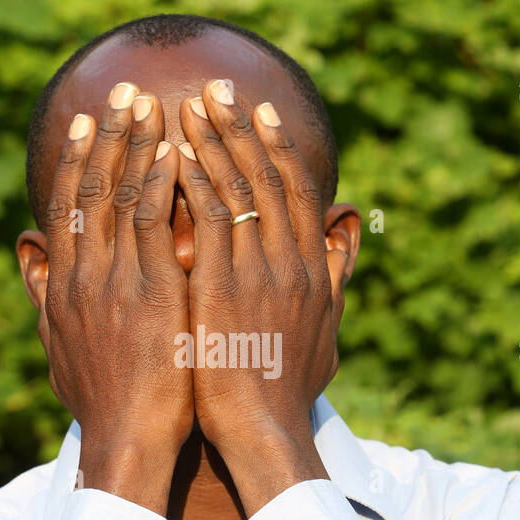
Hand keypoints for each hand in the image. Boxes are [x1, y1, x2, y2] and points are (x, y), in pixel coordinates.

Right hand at [30, 82, 192, 512]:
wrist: (128, 444)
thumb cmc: (105, 405)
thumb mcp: (61, 352)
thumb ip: (48, 301)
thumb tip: (32, 263)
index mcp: (63, 289)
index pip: (67, 208)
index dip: (76, 159)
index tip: (87, 120)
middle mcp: (83, 277)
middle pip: (91, 189)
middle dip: (108, 134)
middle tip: (123, 89)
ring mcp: (116, 283)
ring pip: (123, 197)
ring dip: (139, 145)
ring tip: (154, 102)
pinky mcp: (152, 294)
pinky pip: (156, 226)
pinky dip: (164, 186)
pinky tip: (178, 153)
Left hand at [177, 79, 340, 513]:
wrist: (264, 432)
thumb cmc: (288, 390)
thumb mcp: (326, 331)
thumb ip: (335, 278)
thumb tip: (350, 237)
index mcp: (312, 270)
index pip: (297, 192)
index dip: (277, 147)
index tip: (259, 111)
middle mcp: (290, 261)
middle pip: (266, 176)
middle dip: (239, 127)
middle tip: (217, 87)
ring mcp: (257, 270)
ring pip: (235, 187)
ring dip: (211, 140)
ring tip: (187, 103)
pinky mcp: (222, 285)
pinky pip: (208, 216)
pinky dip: (192, 179)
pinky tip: (169, 153)